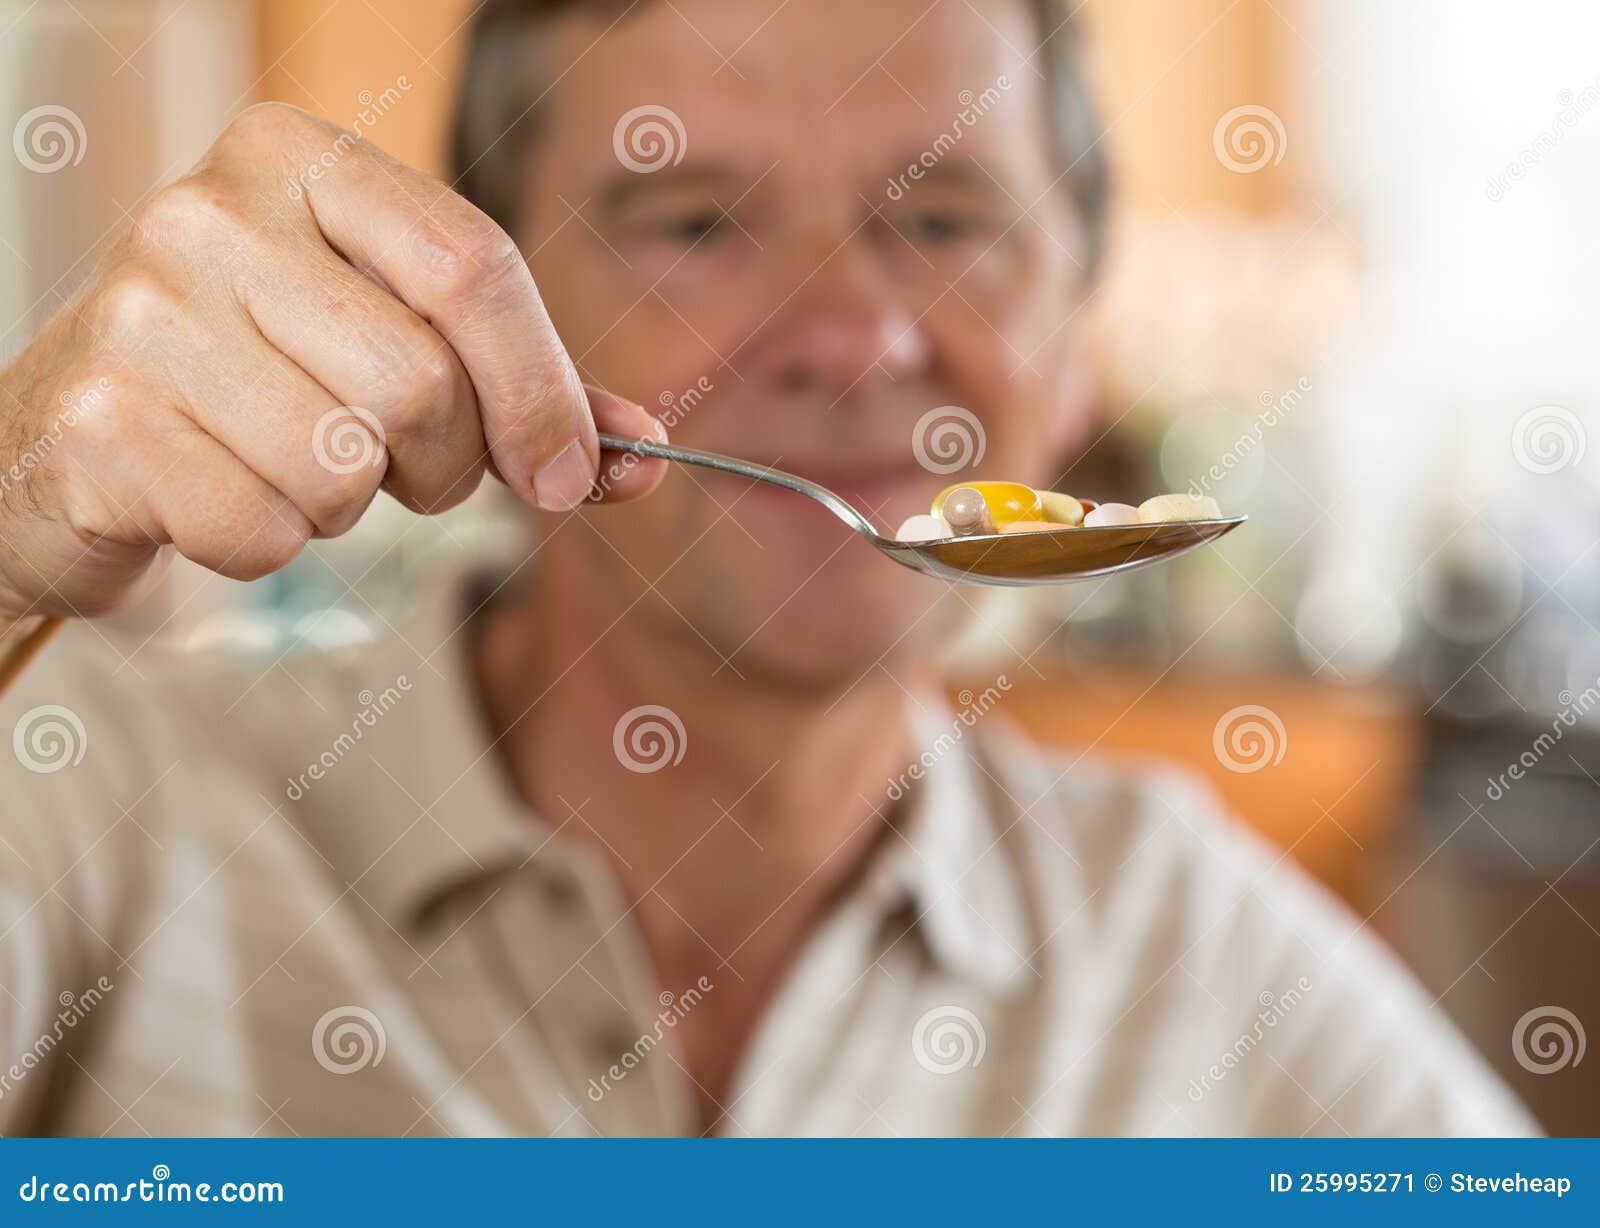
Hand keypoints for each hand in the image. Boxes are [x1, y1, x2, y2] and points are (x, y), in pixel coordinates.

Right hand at [0, 102, 664, 620]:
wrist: (69, 436)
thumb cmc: (257, 379)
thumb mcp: (388, 340)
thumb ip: (521, 387)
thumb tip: (645, 453)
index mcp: (300, 160)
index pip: (473, 265)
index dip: (542, 389)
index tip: (569, 475)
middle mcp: (210, 214)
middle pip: (420, 383)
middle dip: (439, 464)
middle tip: (392, 465)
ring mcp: (140, 313)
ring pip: (345, 466)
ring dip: (346, 506)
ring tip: (283, 462)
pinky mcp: (98, 423)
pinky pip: (264, 531)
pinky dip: (268, 544)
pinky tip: (218, 494)